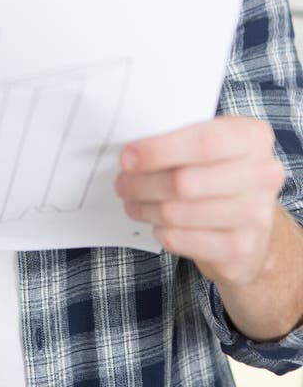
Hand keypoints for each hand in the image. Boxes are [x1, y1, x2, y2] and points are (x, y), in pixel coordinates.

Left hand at [115, 116, 284, 286]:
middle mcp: (262, 175)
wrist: (252, 224)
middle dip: (142, 183)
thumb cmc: (219, 173)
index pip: (204, 141)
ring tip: (132, 201)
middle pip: (184, 181)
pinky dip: (160, 230)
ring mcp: (255, 215)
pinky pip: (180, 239)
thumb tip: (131, 150)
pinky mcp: (240, 249)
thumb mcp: (211, 144)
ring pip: (177, 212)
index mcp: (253, 137)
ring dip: (145, 207)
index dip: (160, 150)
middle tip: (122, 182)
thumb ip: (180, 138)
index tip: (127, 157)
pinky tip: (156, 222)